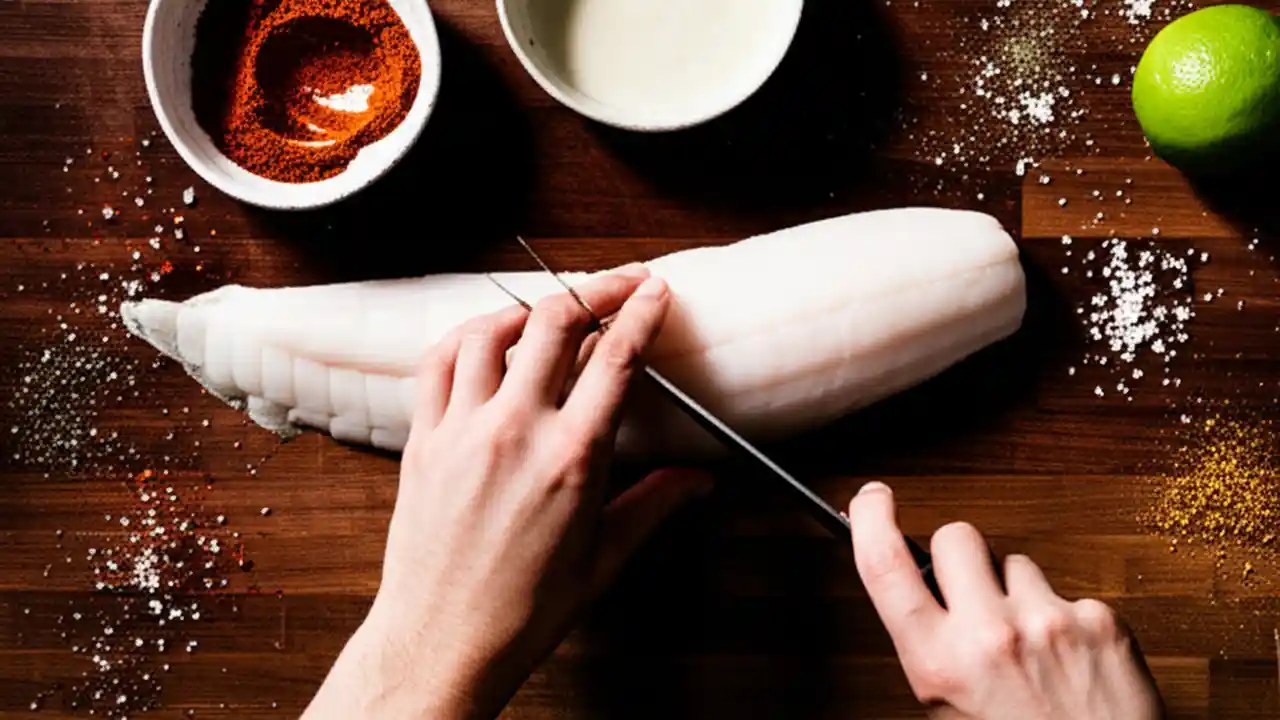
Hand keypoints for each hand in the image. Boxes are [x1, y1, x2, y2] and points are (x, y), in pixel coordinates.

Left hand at [305, 266, 711, 719]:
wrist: (443, 640)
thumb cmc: (524, 608)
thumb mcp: (605, 558)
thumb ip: (655, 504)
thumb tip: (698, 480)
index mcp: (571, 458)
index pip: (615, 358)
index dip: (640, 311)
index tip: (655, 291)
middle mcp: (514, 432)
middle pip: (554, 322)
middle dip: (594, 288)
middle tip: (618, 284)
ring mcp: (462, 431)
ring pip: (490, 332)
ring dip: (527, 309)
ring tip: (552, 310)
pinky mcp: (423, 440)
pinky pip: (437, 364)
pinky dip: (465, 338)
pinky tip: (484, 341)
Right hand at [849, 482, 1162, 719]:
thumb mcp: (949, 708)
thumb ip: (933, 649)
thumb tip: (925, 595)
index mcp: (940, 664)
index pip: (885, 566)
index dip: (870, 520)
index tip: (872, 500)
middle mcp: (991, 636)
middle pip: (956, 537)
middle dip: (958, 556)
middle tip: (969, 592)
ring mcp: (1049, 623)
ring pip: (1016, 563)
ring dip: (1016, 592)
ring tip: (1031, 646)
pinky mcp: (1100, 621)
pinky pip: (1067, 594)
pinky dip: (1066, 620)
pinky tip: (1071, 660)